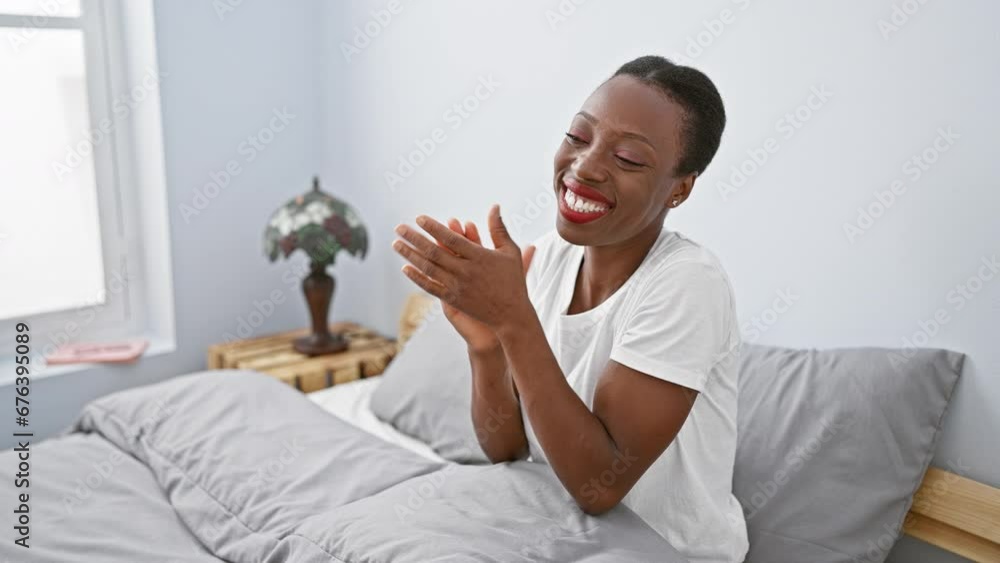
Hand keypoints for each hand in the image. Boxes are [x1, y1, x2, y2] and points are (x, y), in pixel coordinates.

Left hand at [393, 205, 535, 336]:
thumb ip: (499, 229)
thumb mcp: (510, 252)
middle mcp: (466, 271)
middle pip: (434, 251)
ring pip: (429, 268)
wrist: (512, 315)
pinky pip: (431, 287)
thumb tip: (494, 206)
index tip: (419, 218)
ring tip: (396, 244)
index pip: (451, 238)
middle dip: (414, 238)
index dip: (433, 227)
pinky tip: (405, 268)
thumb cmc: (513, 281)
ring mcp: (458, 286)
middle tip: (399, 228)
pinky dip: (417, 278)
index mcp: (479, 256)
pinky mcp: (453, 300)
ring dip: (410, 255)